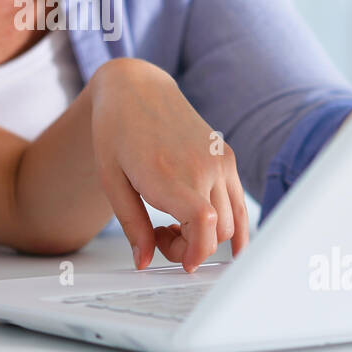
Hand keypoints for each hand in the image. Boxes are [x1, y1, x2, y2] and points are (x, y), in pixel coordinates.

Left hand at [89, 58, 248, 272]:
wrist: (136, 88)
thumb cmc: (116, 129)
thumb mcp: (111, 180)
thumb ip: (132, 225)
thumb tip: (144, 261)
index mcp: (169, 173)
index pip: (204, 226)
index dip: (195, 254)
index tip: (179, 263)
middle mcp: (203, 166)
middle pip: (218, 231)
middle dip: (192, 248)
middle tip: (160, 234)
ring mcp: (220, 161)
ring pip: (232, 221)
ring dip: (208, 236)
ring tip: (174, 222)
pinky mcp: (227, 157)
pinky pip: (240, 201)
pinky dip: (235, 224)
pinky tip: (223, 238)